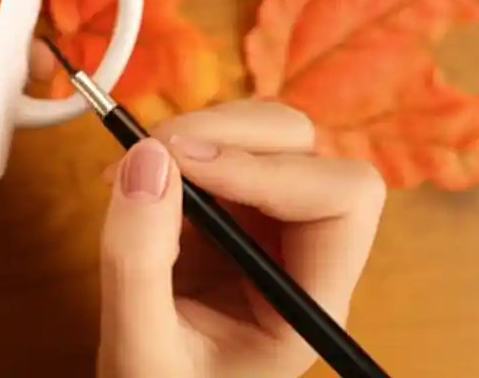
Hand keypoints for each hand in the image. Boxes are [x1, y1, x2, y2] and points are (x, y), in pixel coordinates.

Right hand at [96, 102, 385, 377]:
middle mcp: (305, 257)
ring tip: (138, 159)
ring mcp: (270, 229)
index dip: (267, 169)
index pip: (341, 201)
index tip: (181, 161)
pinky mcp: (231, 211)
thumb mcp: (138, 348)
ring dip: (207, 129)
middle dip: (233, 133)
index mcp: (309, 304)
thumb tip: (145, 158)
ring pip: (275, 137)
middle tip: (153, 146)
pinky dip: (181, 143)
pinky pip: (227, 147)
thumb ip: (137, 262)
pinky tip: (137, 174)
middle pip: (312, 152)